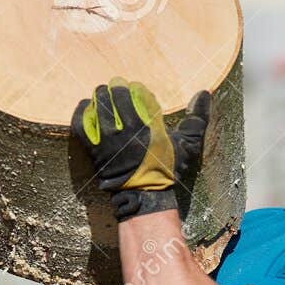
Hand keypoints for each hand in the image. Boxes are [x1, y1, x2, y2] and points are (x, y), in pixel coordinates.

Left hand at [71, 79, 210, 220]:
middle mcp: (127, 130)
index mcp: (149, 126)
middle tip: (117, 90)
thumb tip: (204, 93)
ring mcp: (108, 139)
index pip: (138, 92)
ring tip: (103, 96)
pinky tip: (87, 106)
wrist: (144, 196)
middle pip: (115, 95)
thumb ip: (197, 118)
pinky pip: (80, 122)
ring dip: (100, 96)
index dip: (135, 88)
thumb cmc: (166, 170)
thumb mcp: (187, 145)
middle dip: (116, 88)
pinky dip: (81, 111)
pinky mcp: (93, 148)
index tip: (136, 90)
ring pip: (98, 104)